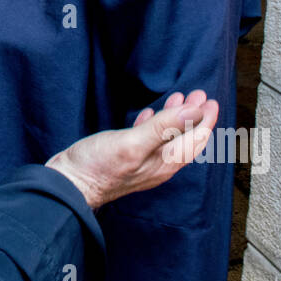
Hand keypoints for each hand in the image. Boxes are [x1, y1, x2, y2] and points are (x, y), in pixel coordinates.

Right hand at [45, 91, 218, 208]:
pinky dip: (155, 125)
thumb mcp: (133, 143)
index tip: (211, 101)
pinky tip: (149, 114)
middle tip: (198, 94)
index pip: (195, 140)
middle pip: (185, 139)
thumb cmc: (98, 168)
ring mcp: (143, 163)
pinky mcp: (127, 159)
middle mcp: (159, 165)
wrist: (69, 185)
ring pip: (168, 138)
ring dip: (176, 118)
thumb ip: (164, 127)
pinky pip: (149, 140)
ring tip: (179, 98)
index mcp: (165, 162)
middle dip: (194, 116)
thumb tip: (195, 111)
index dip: (205, 120)